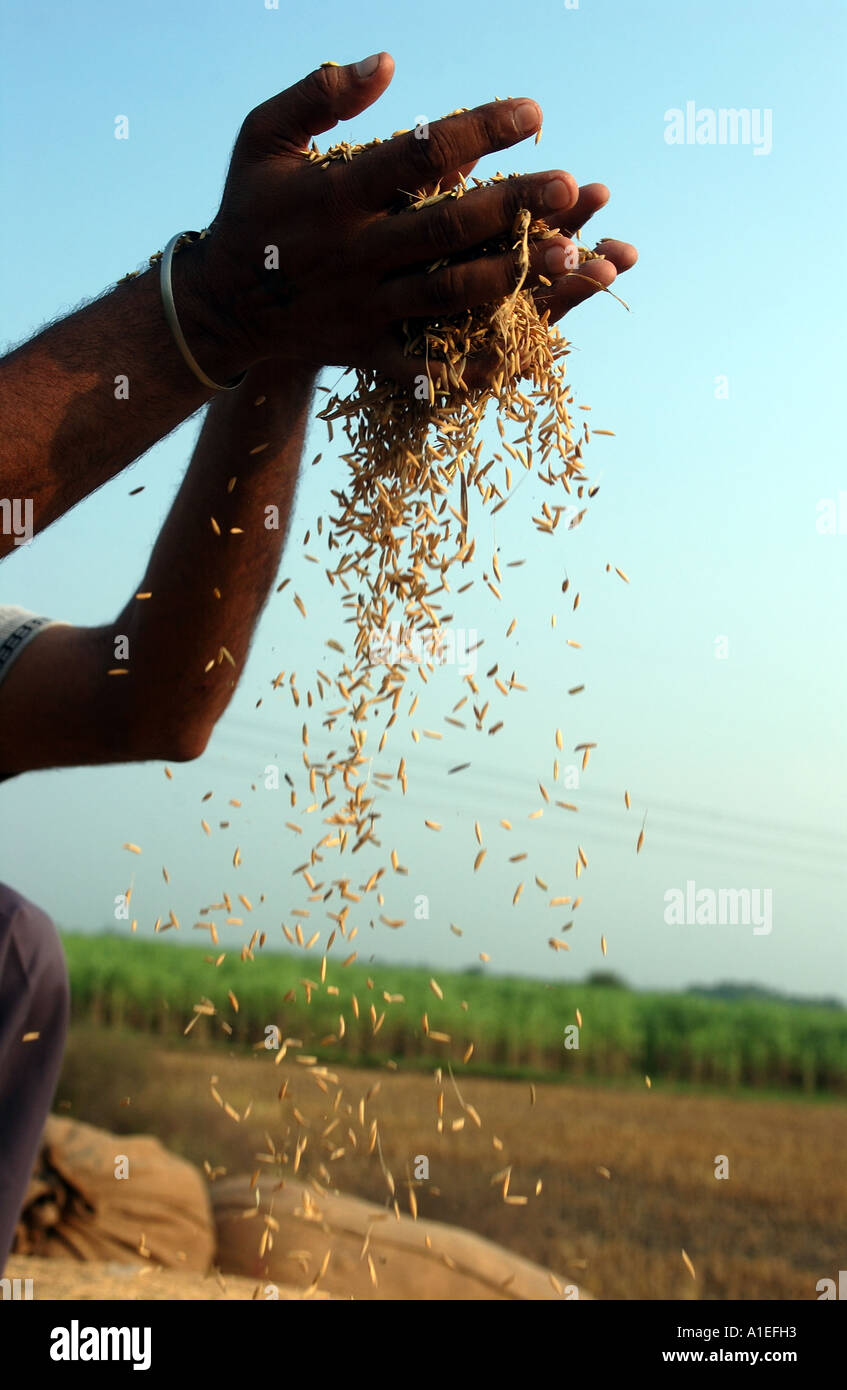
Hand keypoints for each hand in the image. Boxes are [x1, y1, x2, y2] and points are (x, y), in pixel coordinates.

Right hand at [201, 53, 635, 383]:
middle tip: (571, 185)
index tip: (535, 110)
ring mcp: (364, 310)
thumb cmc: (249, 208)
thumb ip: (318, 96)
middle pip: (446, 229)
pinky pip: (429, 362)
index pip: (417, 156)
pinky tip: (533, 344)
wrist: (220, 308)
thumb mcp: (262, 137)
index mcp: (333, 197)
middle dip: (513, 207)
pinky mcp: (369, 353)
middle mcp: (354, 256)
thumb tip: (388, 61)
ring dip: (515, 277)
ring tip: (577, 255)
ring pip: (450, 295)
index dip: (478, 131)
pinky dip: (478, 360)